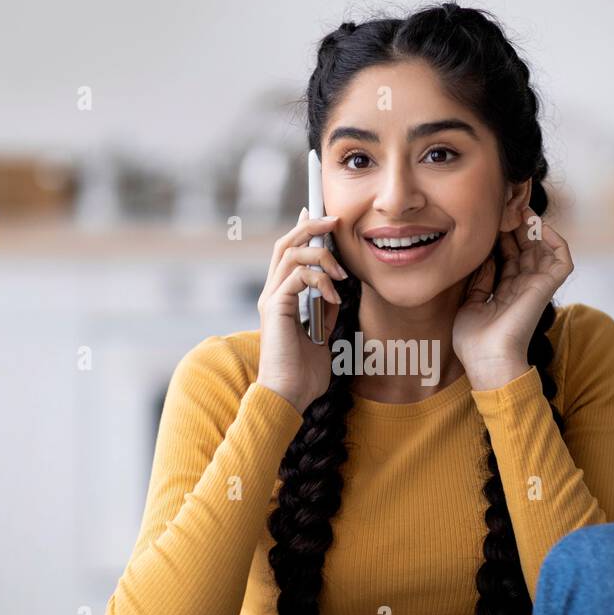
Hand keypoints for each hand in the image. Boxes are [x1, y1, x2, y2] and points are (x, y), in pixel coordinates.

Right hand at [255, 206, 348, 412]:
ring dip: (322, 256)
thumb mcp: (322, 337)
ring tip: (341, 276)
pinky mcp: (275, 307)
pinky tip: (334, 296)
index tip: (322, 217)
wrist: (289, 397)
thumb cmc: (303, 375)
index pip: (288, 253)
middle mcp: (272, 294)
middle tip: (335, 221)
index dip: (303, 230)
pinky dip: (320, 280)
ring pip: (291, 253)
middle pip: (286, 243)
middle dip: (311, 226)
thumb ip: (325, 313)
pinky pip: (298, 276)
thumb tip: (336, 293)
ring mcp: (271, 299)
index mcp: (280, 299)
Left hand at [453, 206, 573, 388]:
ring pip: (542, 247)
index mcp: (506, 289)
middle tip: (503, 203)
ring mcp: (536, 285)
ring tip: (517, 209)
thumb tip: (483, 256)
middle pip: (525, 246)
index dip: (501, 234)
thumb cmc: (474, 340)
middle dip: (515, 224)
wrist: (486, 359)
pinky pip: (562, 259)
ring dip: (532, 226)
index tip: (489, 215)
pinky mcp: (546, 287)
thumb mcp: (471, 302)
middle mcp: (523, 285)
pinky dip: (554, 239)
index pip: (508, 253)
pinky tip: (537, 225)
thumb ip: (480, 279)